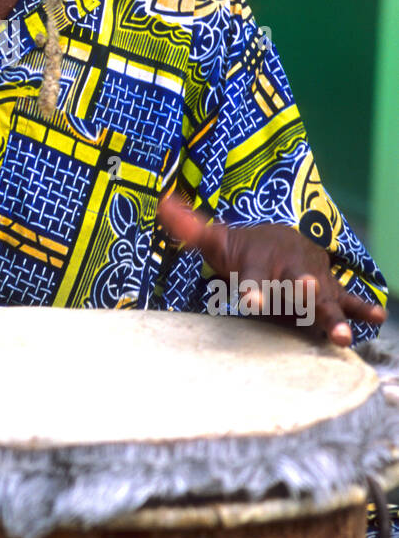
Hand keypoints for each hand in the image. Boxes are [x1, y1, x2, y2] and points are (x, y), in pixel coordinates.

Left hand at [157, 194, 385, 347]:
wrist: (280, 239)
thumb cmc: (244, 249)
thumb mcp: (217, 239)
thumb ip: (191, 228)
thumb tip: (160, 202)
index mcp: (258, 262)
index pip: (252, 277)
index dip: (252, 288)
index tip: (251, 300)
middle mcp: (289, 271)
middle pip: (295, 287)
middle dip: (301, 293)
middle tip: (307, 294)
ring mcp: (313, 281)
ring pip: (326, 299)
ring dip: (335, 314)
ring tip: (343, 335)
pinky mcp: (330, 292)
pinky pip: (350, 300)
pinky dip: (363, 308)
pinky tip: (378, 318)